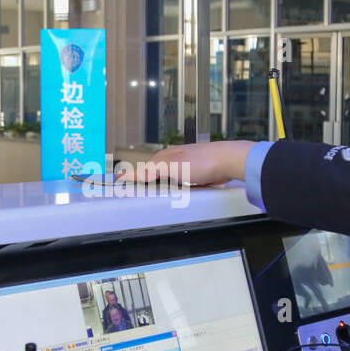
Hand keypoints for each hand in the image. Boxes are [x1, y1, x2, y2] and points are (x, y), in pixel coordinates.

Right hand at [122, 140, 254, 186]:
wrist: (230, 161)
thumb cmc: (205, 160)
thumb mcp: (173, 165)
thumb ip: (152, 169)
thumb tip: (132, 174)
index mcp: (165, 156)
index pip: (142, 169)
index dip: (130, 176)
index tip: (118, 181)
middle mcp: (174, 159)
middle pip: (154, 173)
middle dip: (144, 181)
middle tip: (131, 190)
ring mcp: (186, 166)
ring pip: (167, 179)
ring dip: (160, 186)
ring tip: (151, 194)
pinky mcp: (197, 174)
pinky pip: (181, 184)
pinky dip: (175, 189)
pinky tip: (176, 193)